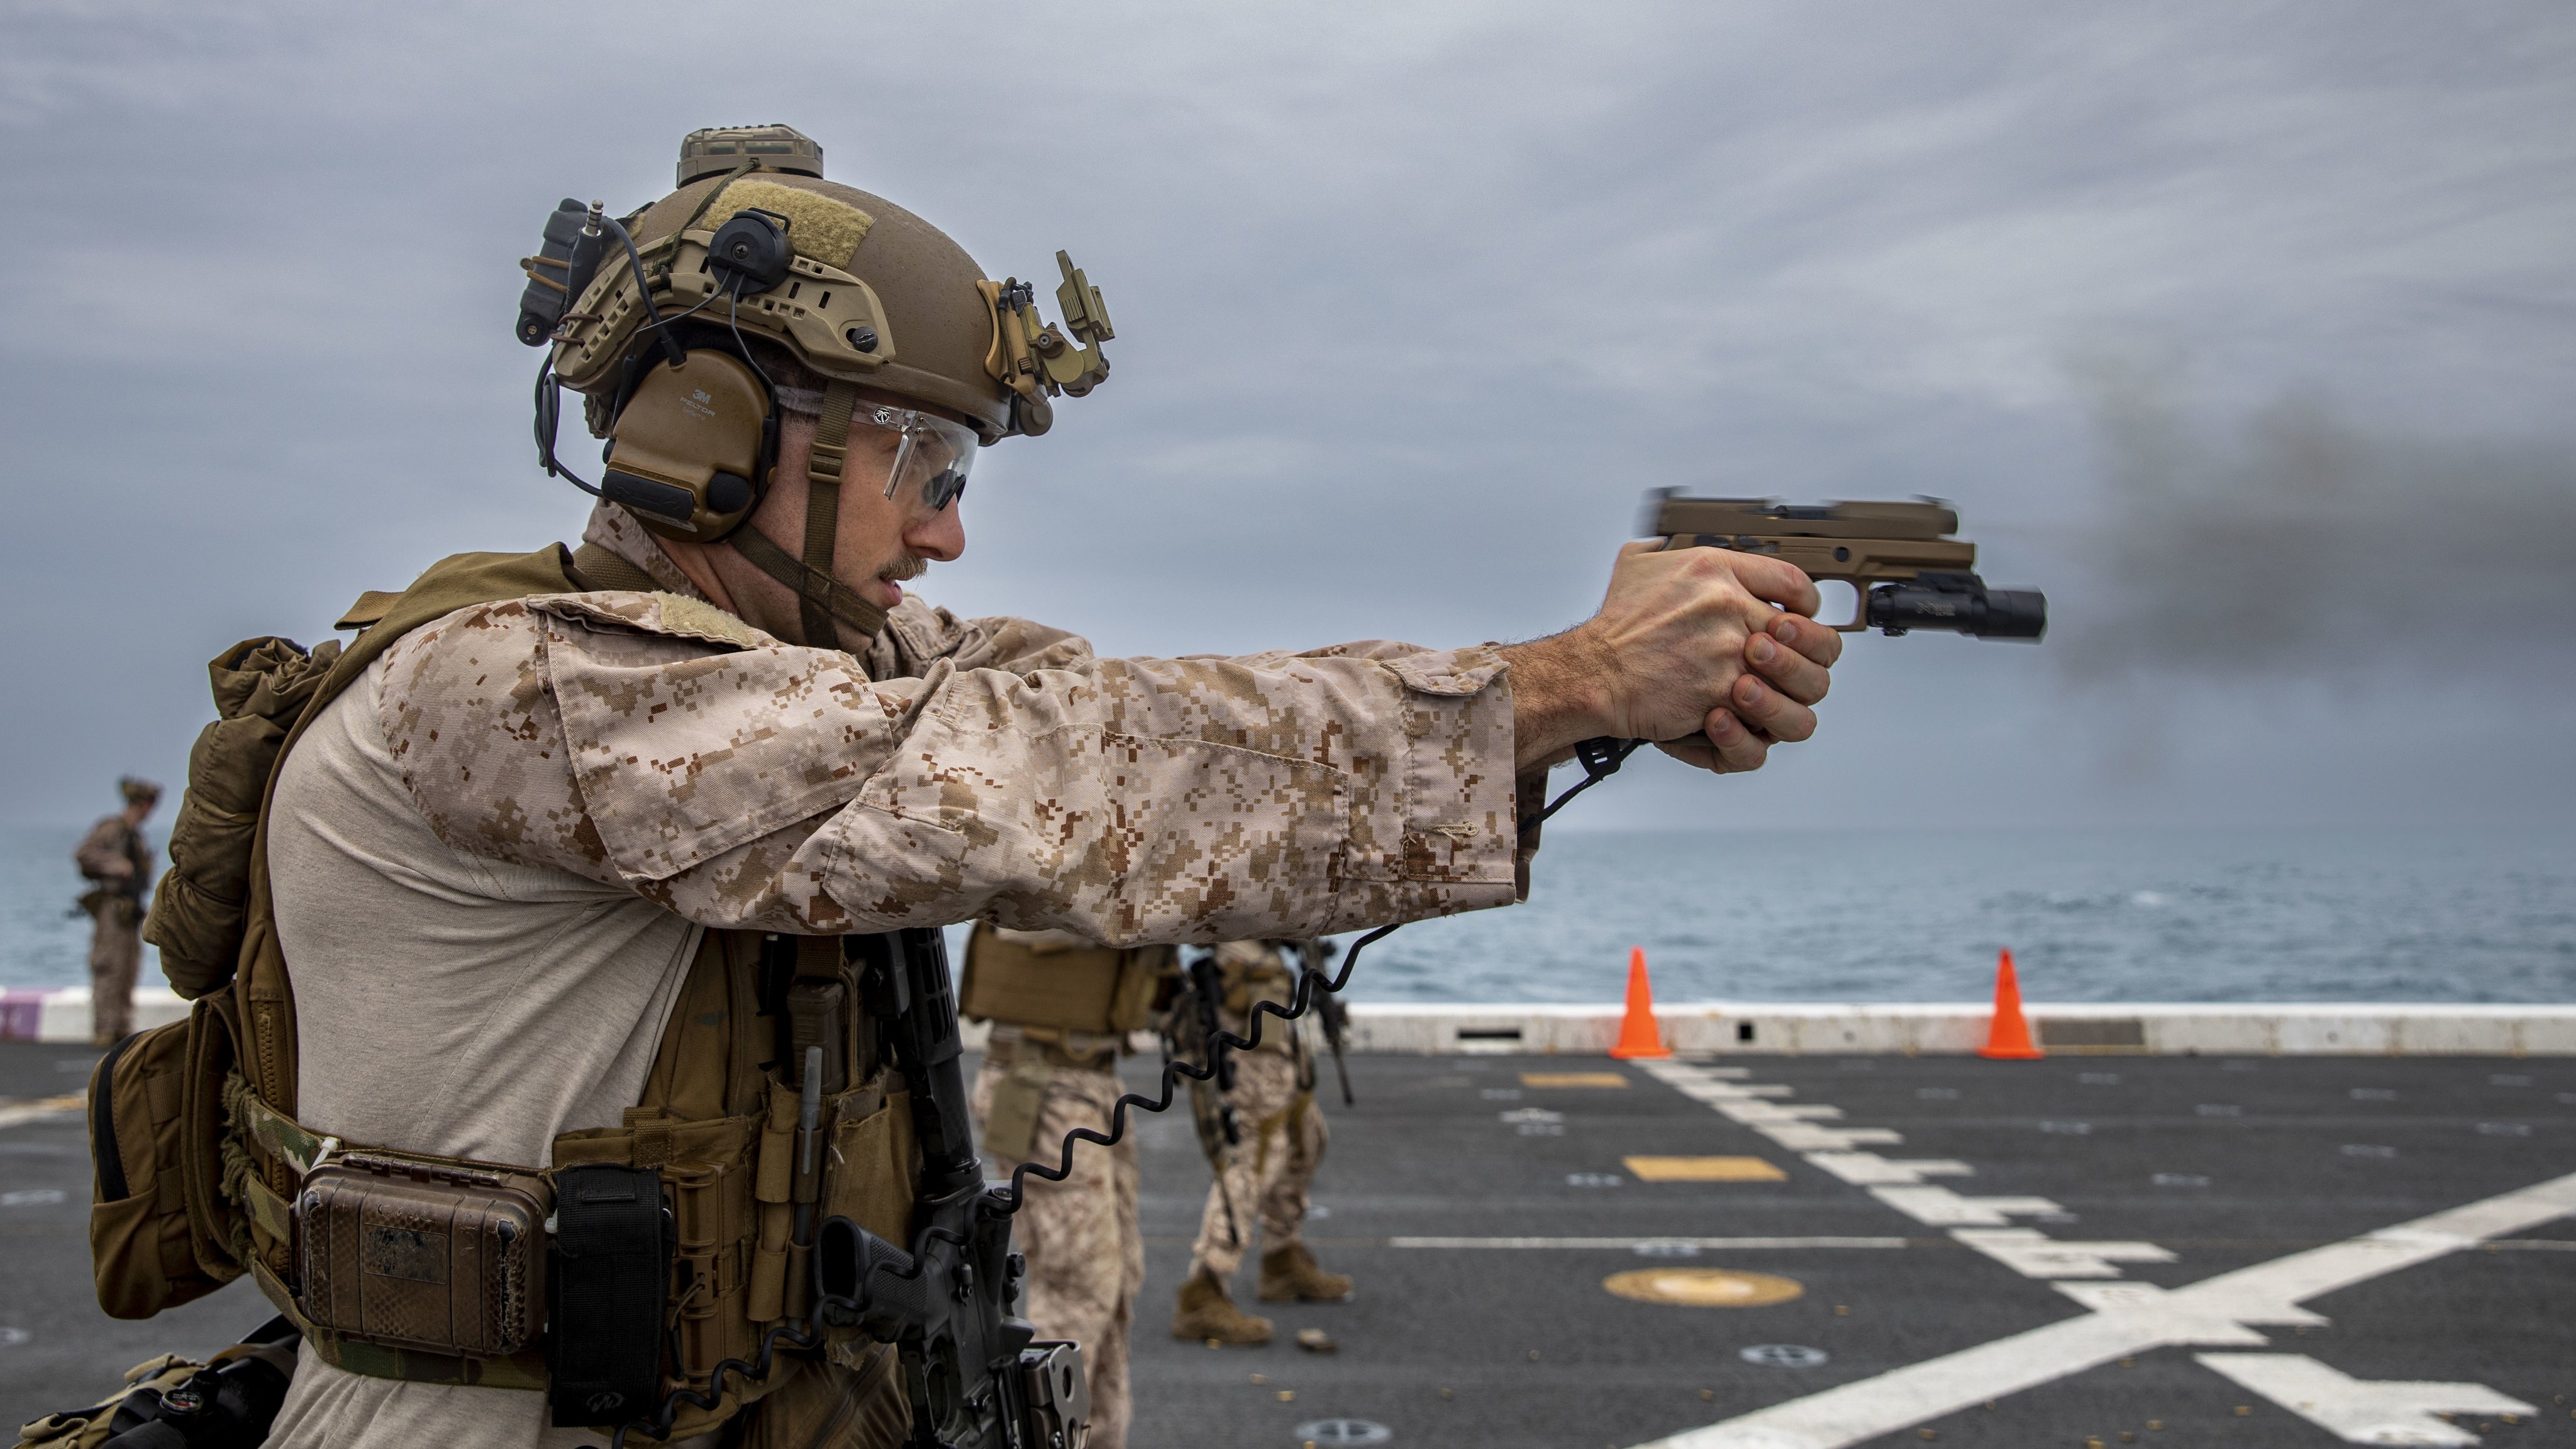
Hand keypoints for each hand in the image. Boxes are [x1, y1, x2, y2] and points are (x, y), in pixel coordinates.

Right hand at [1501, 542, 1840, 773]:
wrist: (1593, 673)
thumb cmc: (1615, 625)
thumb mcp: (1637, 564)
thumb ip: (1666, 550)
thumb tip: (1670, 545)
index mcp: (1719, 570)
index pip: (1795, 582)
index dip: (1805, 606)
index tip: (1796, 620)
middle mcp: (1734, 609)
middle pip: (1816, 638)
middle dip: (1811, 657)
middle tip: (1788, 665)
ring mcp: (1733, 656)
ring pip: (1807, 688)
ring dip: (1791, 696)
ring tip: (1761, 696)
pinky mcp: (1723, 697)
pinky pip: (1765, 725)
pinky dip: (1754, 730)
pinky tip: (1733, 719)